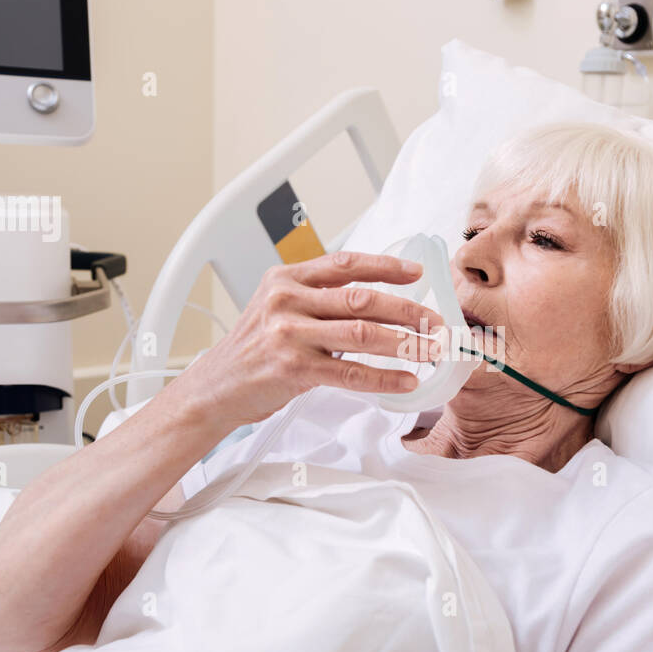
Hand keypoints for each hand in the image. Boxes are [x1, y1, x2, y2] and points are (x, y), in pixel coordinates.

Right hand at [174, 251, 445, 432]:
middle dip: (408, 310)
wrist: (216, 387)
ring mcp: (289, 335)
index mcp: (286, 279)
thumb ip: (318, 298)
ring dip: (405, 343)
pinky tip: (406, 380)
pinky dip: (384, 377)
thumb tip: (377, 299)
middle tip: (436, 322)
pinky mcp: (293, 370)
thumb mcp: (278, 308)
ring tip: (431, 350)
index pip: (345, 264)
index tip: (417, 273)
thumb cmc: (255, 349)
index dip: (386, 266)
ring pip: (362, 333)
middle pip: (362, 298)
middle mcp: (287, 301)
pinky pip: (350, 373)